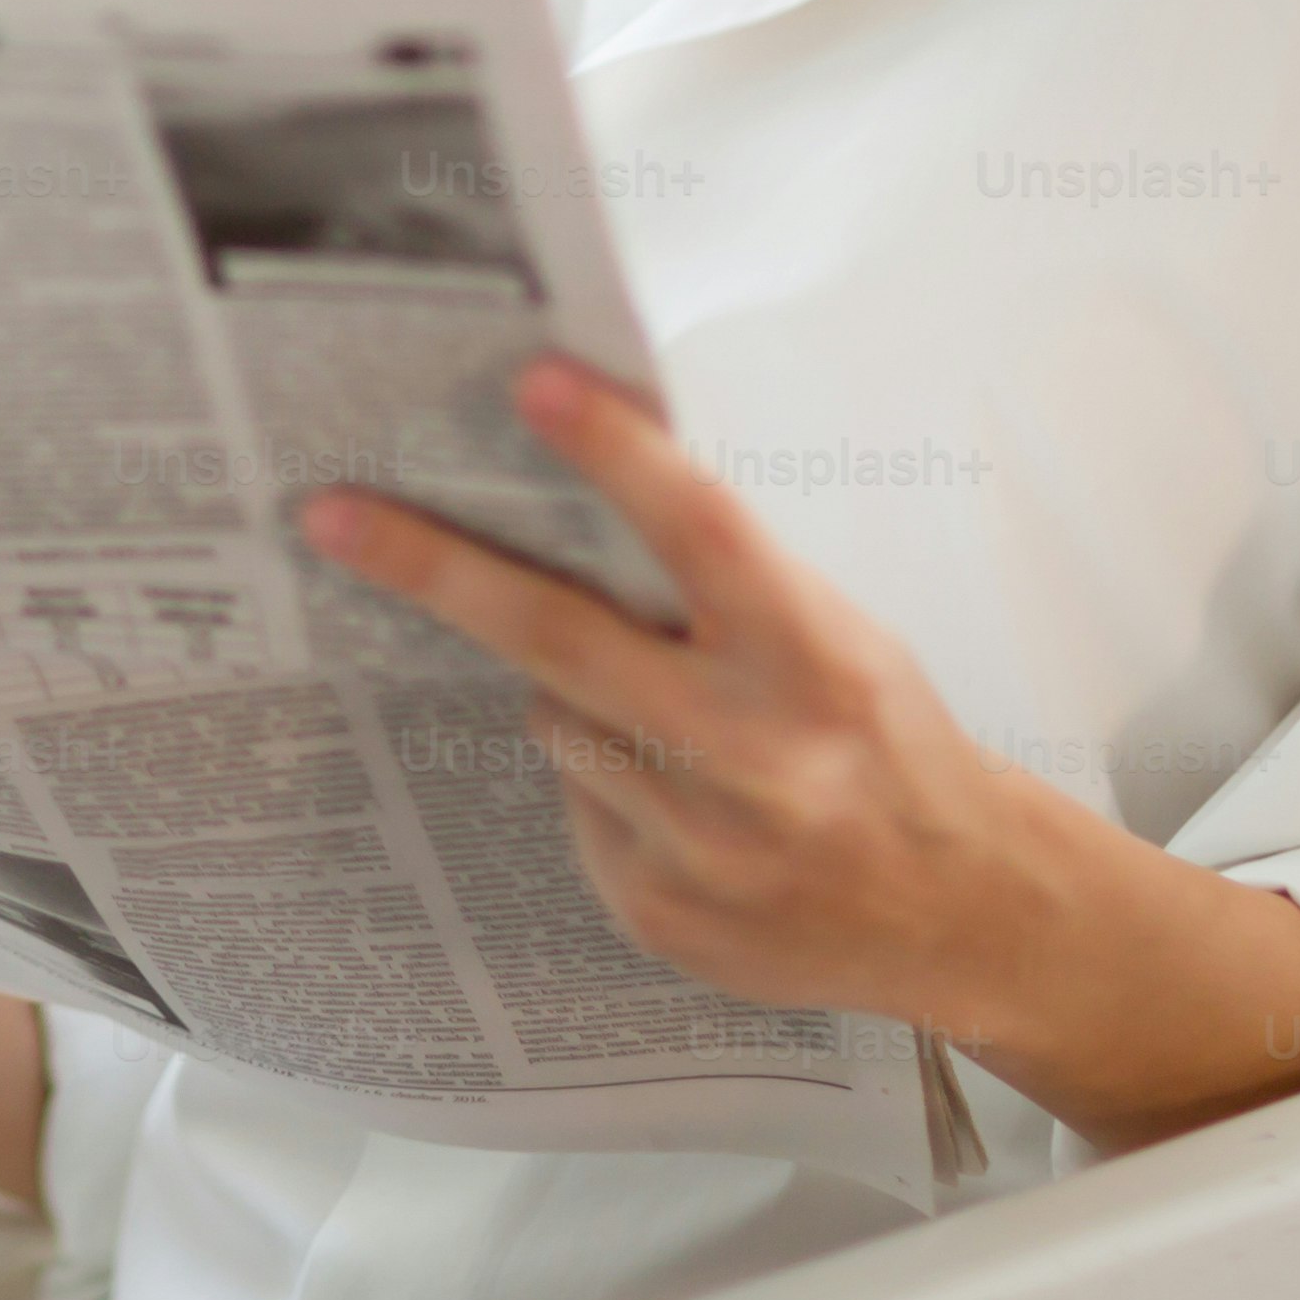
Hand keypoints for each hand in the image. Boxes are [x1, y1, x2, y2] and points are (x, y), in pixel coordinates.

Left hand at [298, 357, 1299, 1153]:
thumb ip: (725, 590)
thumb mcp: (839, 640)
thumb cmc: (890, 742)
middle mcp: (757, 754)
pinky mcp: (660, 913)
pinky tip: (686, 808)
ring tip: (668, 719)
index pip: (705, 534)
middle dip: (435, 570)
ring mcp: (702, 846)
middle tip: (331, 516)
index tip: (530, 385)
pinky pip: (579, 812)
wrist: (968, 912)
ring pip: (557, 722)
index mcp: (816, 660)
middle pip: (560, 641)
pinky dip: (608, 789)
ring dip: (574, 699)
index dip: (617, 456)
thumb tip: (579, 502)